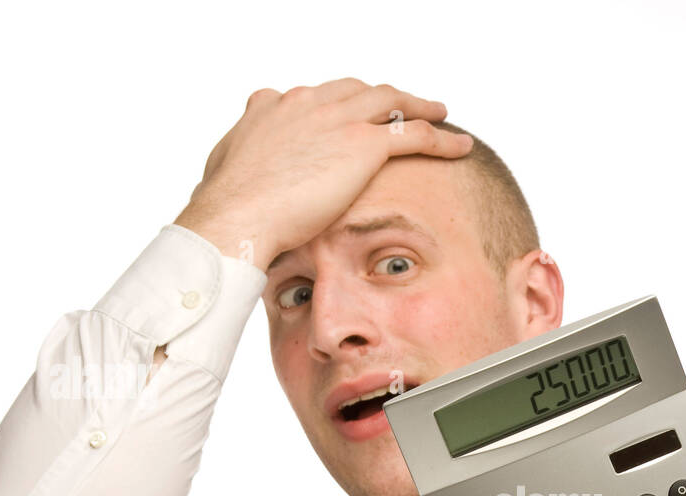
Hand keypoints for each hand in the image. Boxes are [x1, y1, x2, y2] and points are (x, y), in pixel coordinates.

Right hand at [173, 78, 472, 268]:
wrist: (238, 215)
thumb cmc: (227, 205)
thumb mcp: (225, 169)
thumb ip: (236, 156)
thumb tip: (231, 160)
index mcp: (274, 107)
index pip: (316, 97)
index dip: (340, 104)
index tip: (352, 115)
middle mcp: (309, 103)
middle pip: (358, 91)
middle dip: (383, 98)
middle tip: (402, 106)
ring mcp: (338, 120)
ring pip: (392, 102)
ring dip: (419, 106)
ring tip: (439, 113)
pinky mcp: (364, 143)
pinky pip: (416, 134)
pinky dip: (442, 137)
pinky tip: (460, 146)